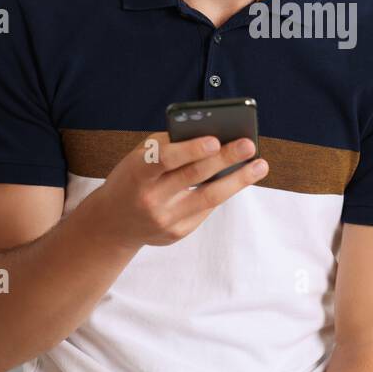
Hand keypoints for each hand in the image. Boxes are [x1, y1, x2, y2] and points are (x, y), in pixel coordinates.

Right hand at [90, 132, 268, 248]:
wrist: (112, 223)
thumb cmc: (133, 178)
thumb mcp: (139, 158)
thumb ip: (169, 146)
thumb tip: (214, 137)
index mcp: (137, 174)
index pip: (165, 160)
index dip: (190, 150)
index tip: (215, 140)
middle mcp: (151, 199)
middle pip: (193, 177)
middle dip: (225, 159)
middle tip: (249, 145)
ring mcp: (165, 220)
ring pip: (208, 198)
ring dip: (238, 180)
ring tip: (260, 165)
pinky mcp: (176, 233)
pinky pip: (205, 209)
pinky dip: (223, 191)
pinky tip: (239, 178)